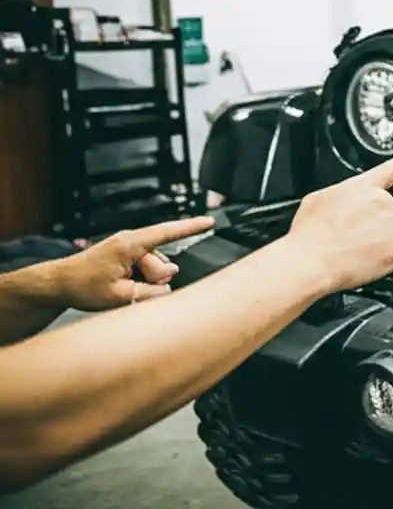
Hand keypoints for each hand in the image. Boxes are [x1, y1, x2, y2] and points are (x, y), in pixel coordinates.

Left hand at [54, 217, 216, 310]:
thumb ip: (150, 292)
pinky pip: (144, 267)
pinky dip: (141, 279)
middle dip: (157, 277)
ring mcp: (127, 248)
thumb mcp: (120, 294)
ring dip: (148, 281)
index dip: (192, 227)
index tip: (210, 221)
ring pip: (154, 266)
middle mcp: (130, 241)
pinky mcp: (124, 256)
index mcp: (130, 244)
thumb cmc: (82, 285)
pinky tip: (127, 287)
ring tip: (126, 290)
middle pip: (161, 260)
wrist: (58, 284)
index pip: (168, 232)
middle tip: (137, 291)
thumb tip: (168, 288)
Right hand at [283, 147, 392, 293]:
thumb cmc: (310, 232)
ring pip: (389, 233)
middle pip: (385, 212)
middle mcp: (382, 202)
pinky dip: (381, 258)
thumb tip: (347, 203)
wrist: (312, 260)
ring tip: (350, 248)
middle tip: (348, 235)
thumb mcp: (319, 198)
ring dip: (375, 241)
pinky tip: (360, 259)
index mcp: (363, 187)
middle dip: (371, 223)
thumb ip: (344, 195)